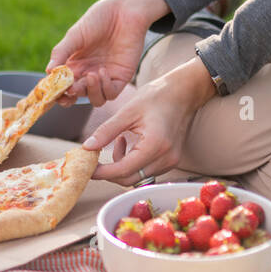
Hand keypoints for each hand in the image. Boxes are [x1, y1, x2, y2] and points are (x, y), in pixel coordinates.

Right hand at [47, 0, 167, 106]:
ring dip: (91, 92)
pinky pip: (112, 93)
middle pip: (78, 95)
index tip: (54, 93)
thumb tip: (48, 71)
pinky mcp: (122, 76)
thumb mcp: (75, 35)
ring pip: (96, 99)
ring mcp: (105, 76)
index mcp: (75, 65)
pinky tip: (102, 72)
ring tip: (90, 76)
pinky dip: (105, 87)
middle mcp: (88, 73)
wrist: (124, 10)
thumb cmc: (98, 19)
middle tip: (71, 88)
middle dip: (72, 95)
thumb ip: (61, 52)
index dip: (58, 93)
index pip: (63, 86)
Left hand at [82, 56, 215, 184]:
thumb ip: (106, 131)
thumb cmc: (157, 97)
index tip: (88, 168)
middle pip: (130, 179)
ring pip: (137, 177)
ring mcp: (170, 161)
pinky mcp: (170, 161)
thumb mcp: (127, 111)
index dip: (102, 172)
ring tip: (118, 140)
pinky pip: (146, 171)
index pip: (123, 170)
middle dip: (110, 172)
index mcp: (155, 145)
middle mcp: (165, 158)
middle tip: (96, 156)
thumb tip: (87, 147)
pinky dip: (132, 163)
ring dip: (121, 166)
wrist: (183, 92)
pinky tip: (128, 144)